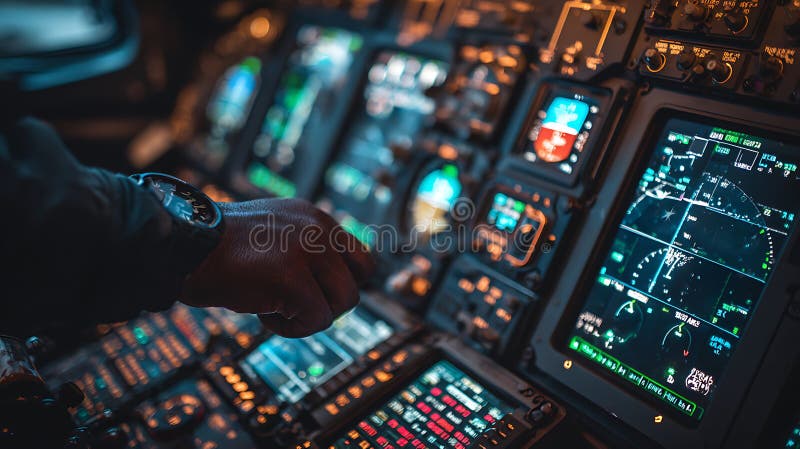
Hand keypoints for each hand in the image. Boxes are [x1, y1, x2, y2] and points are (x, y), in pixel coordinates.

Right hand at [181, 198, 374, 336]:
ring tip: (274, 306)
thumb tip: (332, 285)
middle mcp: (318, 230)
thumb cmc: (220, 247)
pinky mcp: (292, 278)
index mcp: (316, 218)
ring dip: (308, 317)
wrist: (181, 245)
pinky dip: (290, 328)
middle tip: (294, 304)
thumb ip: (306, 249)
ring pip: (341, 306)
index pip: (362, 259)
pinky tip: (263, 313)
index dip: (341, 284)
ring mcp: (307, 251)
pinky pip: (316, 320)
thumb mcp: (274, 233)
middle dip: (329, 304)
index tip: (316, 293)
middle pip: (356, 286)